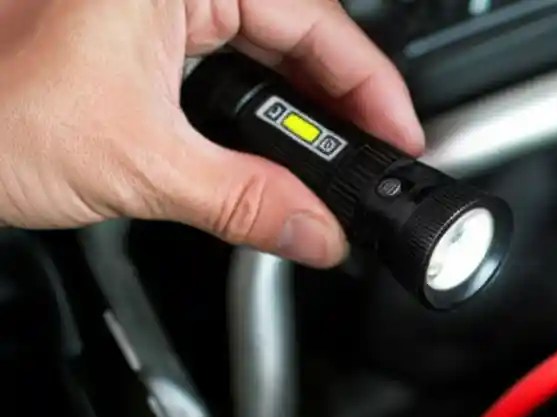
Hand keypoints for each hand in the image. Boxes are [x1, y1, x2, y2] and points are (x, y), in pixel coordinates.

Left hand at [0, 0, 424, 266]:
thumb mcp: (141, 167)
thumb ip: (250, 203)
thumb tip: (319, 231)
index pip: (314, 21)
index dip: (369, 86)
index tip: (402, 136)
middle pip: (294, 31)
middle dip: (340, 103)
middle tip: (375, 162)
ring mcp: (147, 6)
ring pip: (258, 47)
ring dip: (298, 110)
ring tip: (333, 164)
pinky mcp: (130, 33)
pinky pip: (218, 62)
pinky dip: (252, 109)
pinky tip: (272, 149)